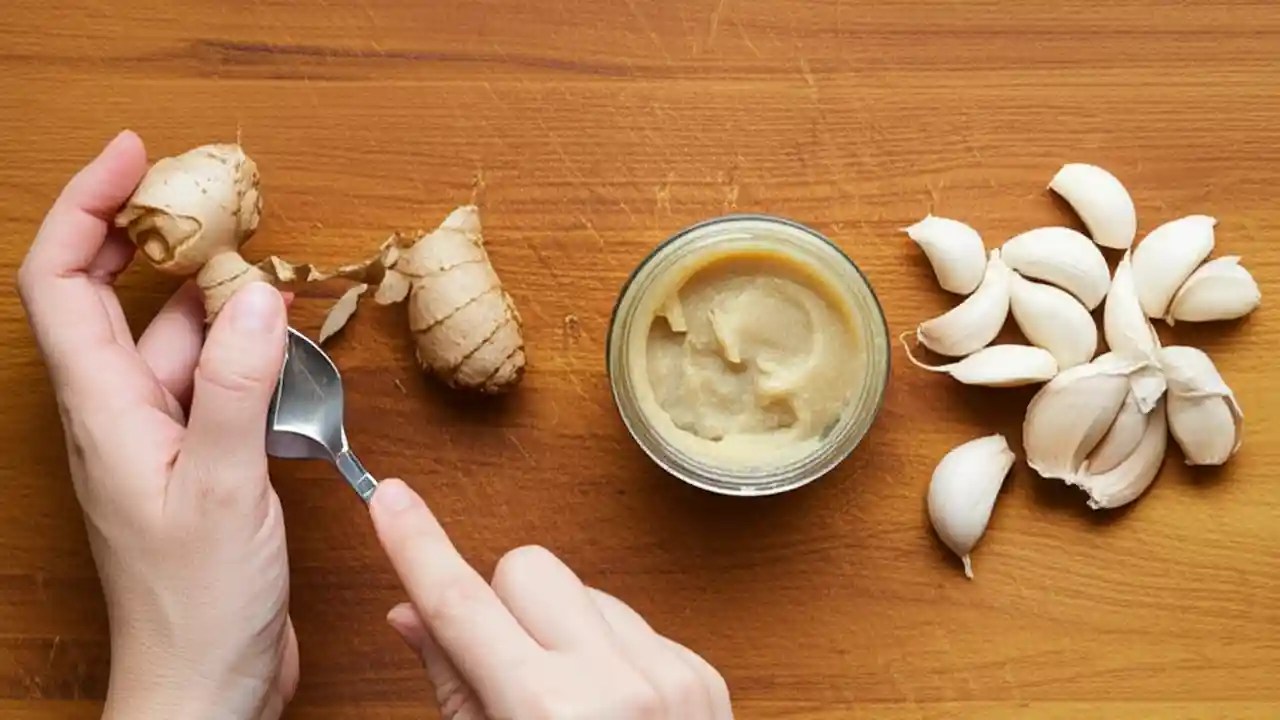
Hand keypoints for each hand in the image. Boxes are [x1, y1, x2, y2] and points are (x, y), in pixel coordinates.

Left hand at [17, 131, 297, 719]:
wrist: (204, 685)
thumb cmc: (196, 606)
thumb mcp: (223, 488)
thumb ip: (237, 389)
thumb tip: (253, 297)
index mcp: (104, 412)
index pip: (62, 282)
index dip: (86, 207)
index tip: (135, 155)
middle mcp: (120, 414)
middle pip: (110, 296)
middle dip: (151, 233)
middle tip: (210, 192)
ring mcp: (157, 436)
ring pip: (172, 339)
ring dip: (212, 296)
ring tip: (265, 263)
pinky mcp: (197, 460)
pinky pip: (212, 382)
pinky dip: (243, 351)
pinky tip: (281, 343)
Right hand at [369, 479, 732, 718]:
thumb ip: (453, 687)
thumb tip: (411, 614)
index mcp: (550, 715)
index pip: (462, 606)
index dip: (417, 547)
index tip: (392, 499)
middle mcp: (618, 684)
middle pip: (528, 567)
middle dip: (501, 600)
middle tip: (502, 663)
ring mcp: (669, 674)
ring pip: (583, 590)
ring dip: (559, 627)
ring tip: (568, 702)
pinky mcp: (702, 673)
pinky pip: (632, 620)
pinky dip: (609, 650)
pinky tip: (611, 708)